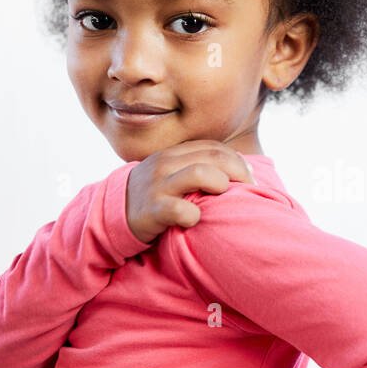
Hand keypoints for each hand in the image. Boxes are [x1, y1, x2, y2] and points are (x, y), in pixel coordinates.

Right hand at [124, 140, 257, 244]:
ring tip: (223, 196)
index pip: (215, 148)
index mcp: (175, 153)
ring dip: (220, 185)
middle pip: (214, 157)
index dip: (238, 160)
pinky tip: (196, 220)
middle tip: (249, 189)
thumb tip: (243, 169)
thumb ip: (200, 166)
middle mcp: (166, 163)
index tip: (250, 177)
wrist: (116, 213)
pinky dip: (193, 216)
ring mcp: (158, 185)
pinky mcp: (152, 209)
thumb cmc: (156, 195)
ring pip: (200, 174)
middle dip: (239, 172)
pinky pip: (180, 209)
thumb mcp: (174, 173)